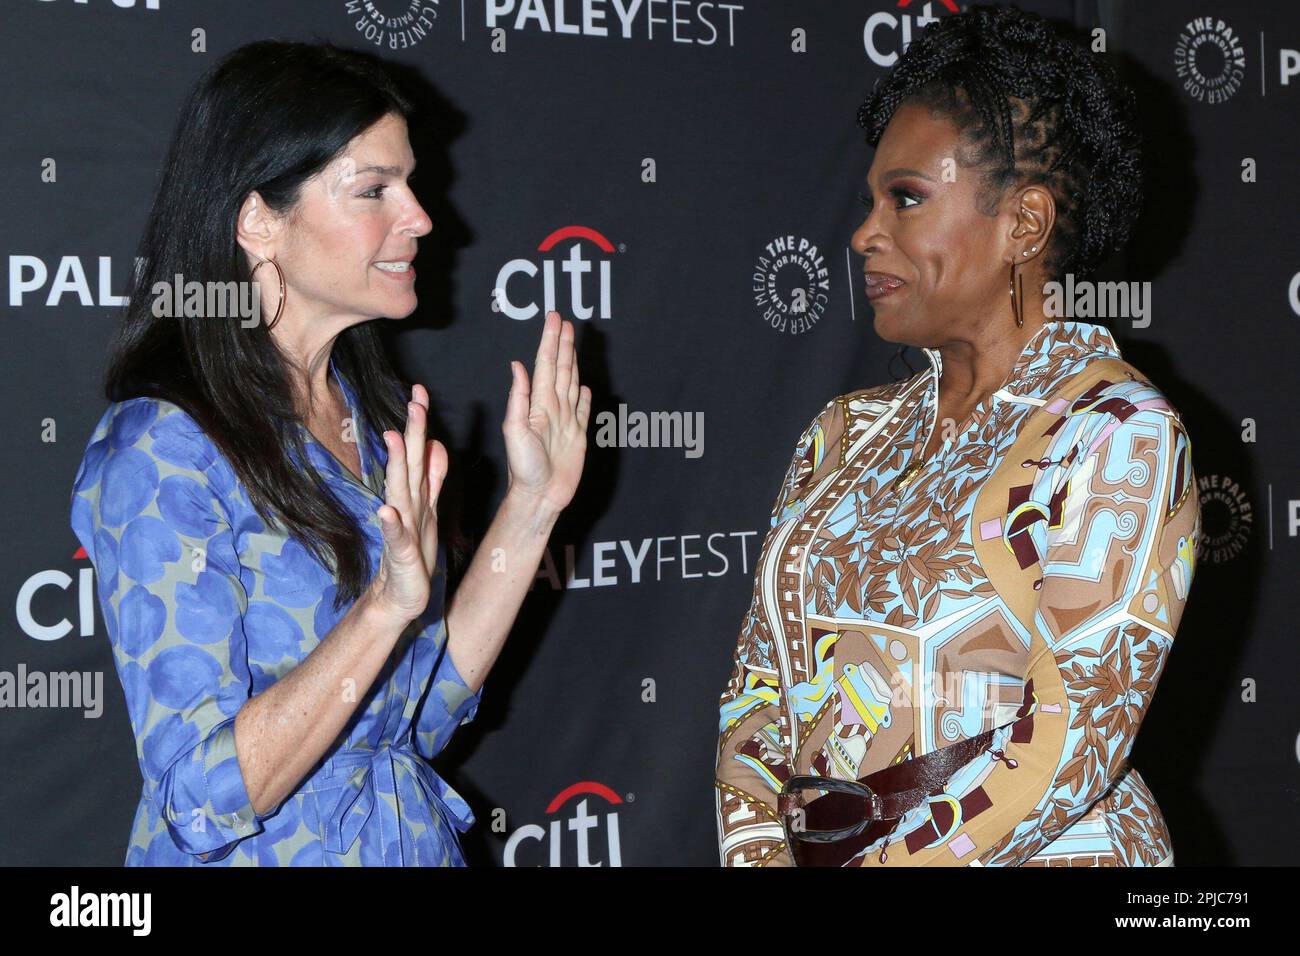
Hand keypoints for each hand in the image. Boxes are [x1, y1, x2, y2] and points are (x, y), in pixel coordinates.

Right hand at [367, 384, 445, 623]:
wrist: (399, 594)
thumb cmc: (414, 552)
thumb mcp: (429, 508)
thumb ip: (432, 478)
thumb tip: (436, 445)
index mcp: (416, 494)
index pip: (419, 452)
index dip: (420, 423)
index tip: (420, 392)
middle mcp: (405, 504)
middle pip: (409, 462)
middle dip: (412, 431)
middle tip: (414, 400)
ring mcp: (400, 526)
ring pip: (399, 490)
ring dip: (397, 465)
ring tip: (394, 438)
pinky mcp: (399, 552)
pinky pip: (395, 536)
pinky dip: (390, 523)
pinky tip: (386, 511)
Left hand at [503, 310, 591, 511]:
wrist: (539, 496)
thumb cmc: (524, 468)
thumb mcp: (515, 432)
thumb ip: (518, 399)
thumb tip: (518, 367)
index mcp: (538, 404)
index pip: (545, 365)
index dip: (550, 341)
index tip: (554, 319)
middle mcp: (552, 408)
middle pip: (559, 368)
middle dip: (562, 344)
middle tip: (563, 321)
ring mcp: (566, 421)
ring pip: (571, 383)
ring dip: (571, 361)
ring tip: (572, 342)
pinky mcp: (577, 435)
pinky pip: (583, 410)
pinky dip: (585, 396)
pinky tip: (586, 386)